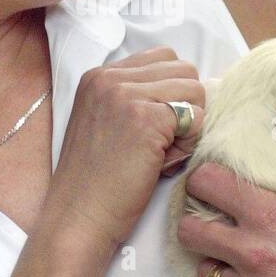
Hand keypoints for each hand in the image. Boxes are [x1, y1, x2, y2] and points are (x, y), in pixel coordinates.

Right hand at [45, 47, 205, 256]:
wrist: (79, 218)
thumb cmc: (98, 181)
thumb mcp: (108, 123)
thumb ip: (138, 98)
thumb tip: (196, 86)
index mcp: (98, 76)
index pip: (163, 59)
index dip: (171, 93)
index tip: (154, 127)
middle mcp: (108, 78)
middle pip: (183, 70)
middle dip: (184, 106)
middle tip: (161, 143)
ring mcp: (125, 95)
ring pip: (195, 89)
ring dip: (189, 124)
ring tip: (161, 153)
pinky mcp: (145, 118)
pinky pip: (197, 116)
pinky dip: (189, 143)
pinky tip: (163, 163)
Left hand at [176, 108, 275, 276]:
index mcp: (268, 214)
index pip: (204, 184)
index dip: (202, 181)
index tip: (211, 186)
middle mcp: (253, 253)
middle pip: (188, 233)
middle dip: (196, 225)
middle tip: (215, 226)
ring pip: (207, 274)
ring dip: (220, 265)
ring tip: (248, 262)